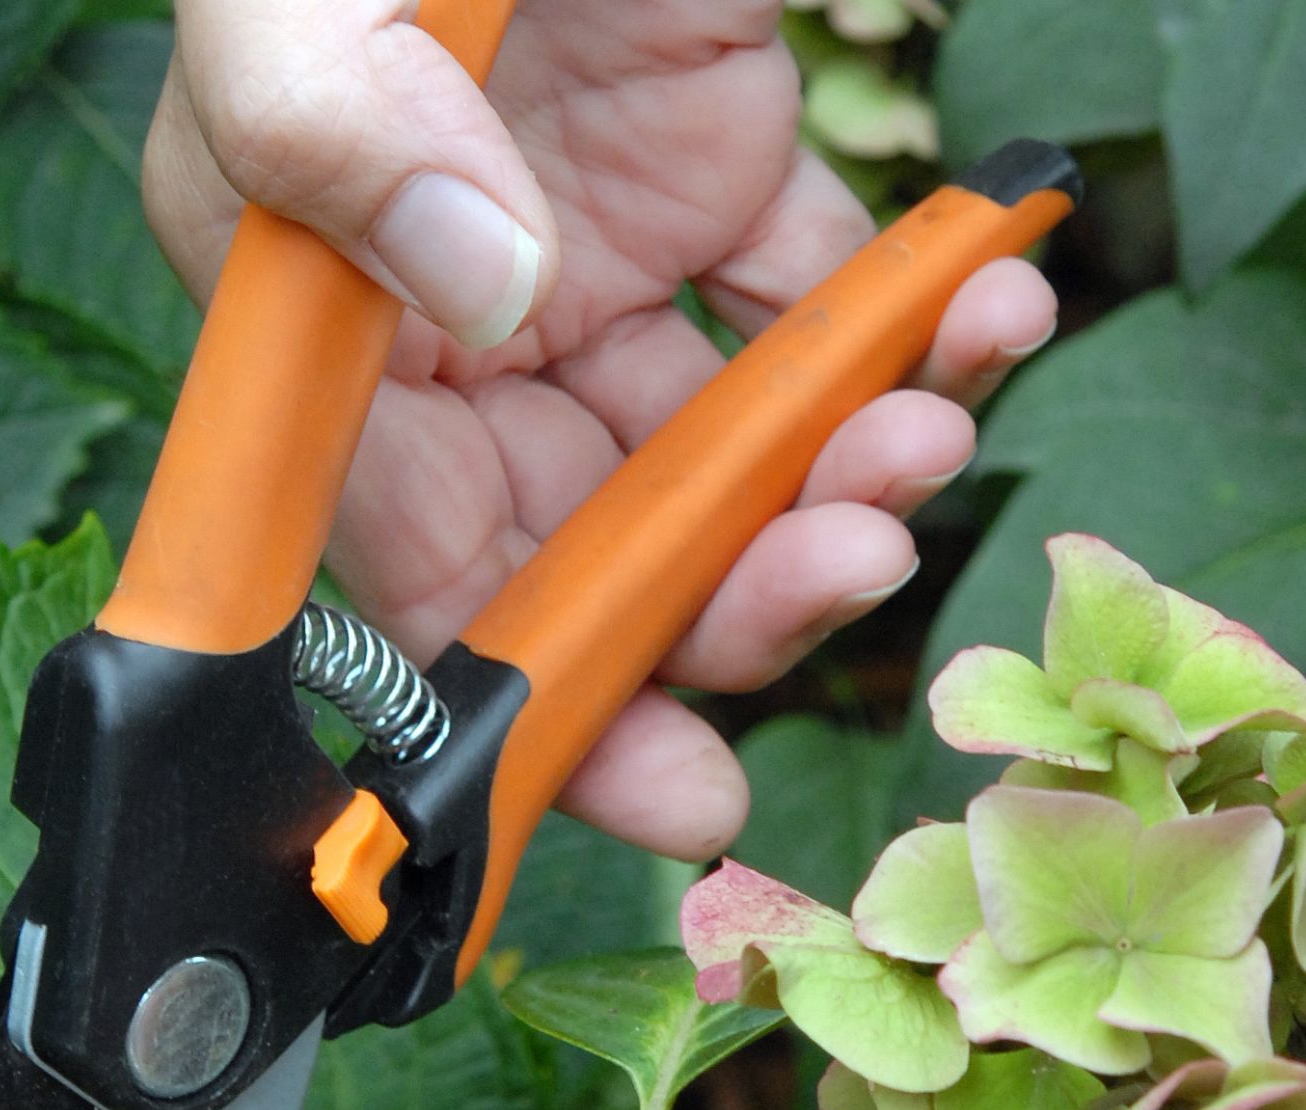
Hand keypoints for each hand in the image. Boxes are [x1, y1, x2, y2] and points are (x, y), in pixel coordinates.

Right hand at [144, 1, 1057, 859]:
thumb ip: (342, 126)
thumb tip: (491, 300)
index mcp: (319, 327)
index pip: (414, 579)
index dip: (536, 710)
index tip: (671, 787)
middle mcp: (456, 332)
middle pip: (602, 549)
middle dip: (740, 597)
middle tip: (855, 565)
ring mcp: (596, 265)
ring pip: (734, 452)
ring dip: (848, 471)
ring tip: (930, 422)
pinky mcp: (721, 182)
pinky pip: (830, 305)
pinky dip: (919, 331)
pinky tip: (985, 310)